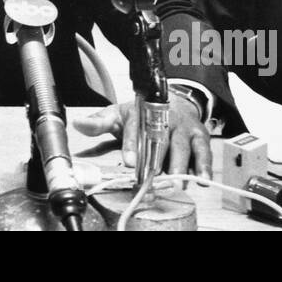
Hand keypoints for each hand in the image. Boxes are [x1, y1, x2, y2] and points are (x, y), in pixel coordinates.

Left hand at [73, 97, 211, 177]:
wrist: (175, 101)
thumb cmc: (143, 114)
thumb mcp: (118, 114)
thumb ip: (99, 122)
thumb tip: (78, 124)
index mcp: (142, 112)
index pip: (135, 127)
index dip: (131, 144)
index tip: (129, 161)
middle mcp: (165, 118)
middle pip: (161, 139)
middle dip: (157, 158)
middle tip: (152, 175)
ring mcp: (184, 128)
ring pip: (183, 146)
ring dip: (180, 164)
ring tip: (176, 180)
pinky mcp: (200, 137)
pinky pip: (203, 152)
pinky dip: (203, 167)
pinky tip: (201, 180)